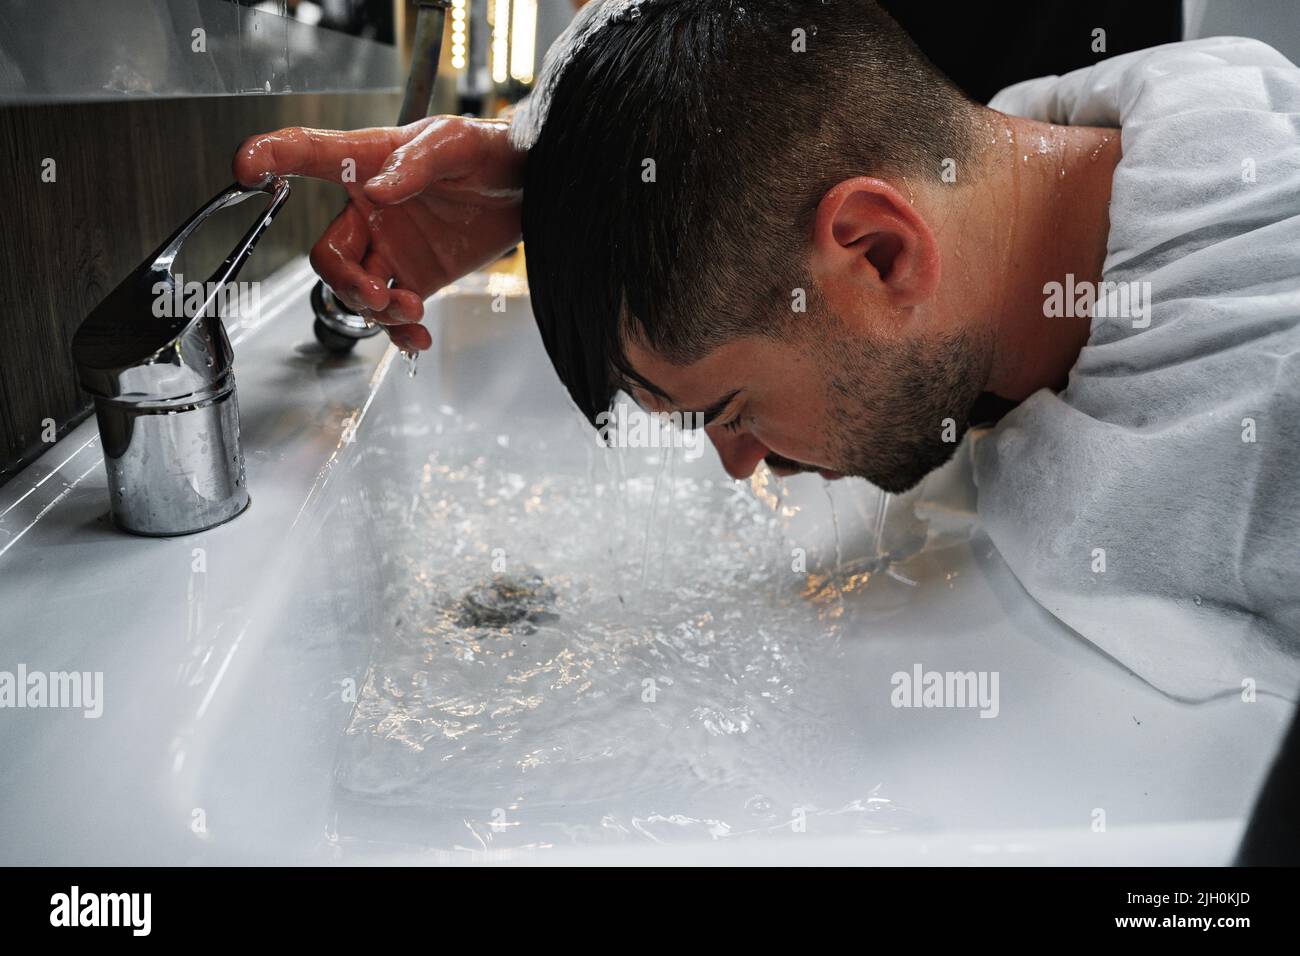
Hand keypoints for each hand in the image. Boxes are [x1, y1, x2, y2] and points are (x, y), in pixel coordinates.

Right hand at [234, 116, 524, 351]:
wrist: (530, 188)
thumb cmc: (489, 151)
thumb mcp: (456, 144)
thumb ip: (415, 163)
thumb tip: (377, 188)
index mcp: (367, 163)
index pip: (308, 155)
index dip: (271, 157)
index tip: (246, 167)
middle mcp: (370, 209)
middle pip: (328, 255)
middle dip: (346, 283)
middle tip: (378, 294)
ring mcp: (390, 248)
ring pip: (356, 291)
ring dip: (377, 311)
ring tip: (413, 309)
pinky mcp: (416, 277)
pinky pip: (391, 314)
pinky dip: (400, 333)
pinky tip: (418, 338)